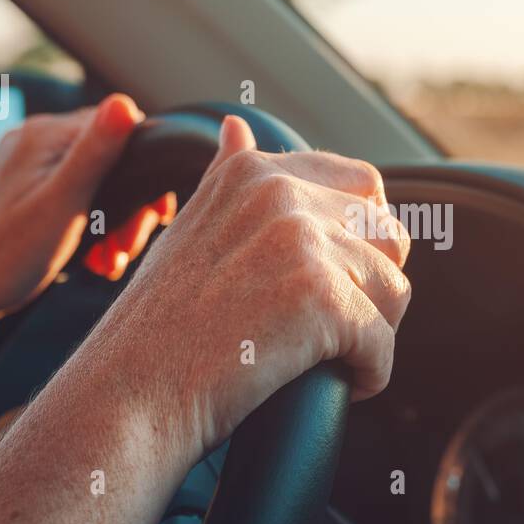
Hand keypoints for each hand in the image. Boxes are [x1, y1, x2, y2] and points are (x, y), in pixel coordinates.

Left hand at [0, 93, 175, 327]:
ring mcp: (26, 164)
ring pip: (95, 181)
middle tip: (126, 250)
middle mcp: (34, 140)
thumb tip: (125, 101)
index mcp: (45, 136)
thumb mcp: (60, 204)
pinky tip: (91, 258)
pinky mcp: (23, 189)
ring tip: (109, 261)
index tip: (153, 218)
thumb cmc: (4, 256)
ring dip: (114, 222)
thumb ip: (94, 153)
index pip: (123, 131)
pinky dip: (89, 225)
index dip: (145, 174)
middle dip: (130, 206)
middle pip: (111, 158)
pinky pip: (73, 195)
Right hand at [83, 114, 411, 466]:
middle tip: (333, 327)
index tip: (339, 279)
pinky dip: (370, 374)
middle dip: (374, 286)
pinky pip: (383, 343)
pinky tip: (341, 383)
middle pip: (389, 235)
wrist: (128, 396)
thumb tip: (239, 128)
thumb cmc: (159, 329)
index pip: (363, 184)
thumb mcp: (189, 229)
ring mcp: (301, 244)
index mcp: (255, 173)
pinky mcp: (321, 300)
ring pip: (394, 290)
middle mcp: (281, 194)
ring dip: (372, 333)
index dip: (364, 239)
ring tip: (328, 357)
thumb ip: (227, 178)